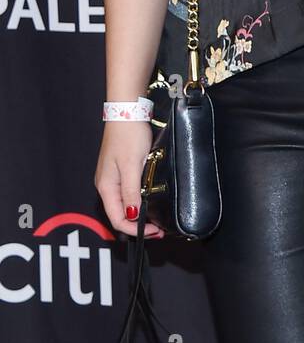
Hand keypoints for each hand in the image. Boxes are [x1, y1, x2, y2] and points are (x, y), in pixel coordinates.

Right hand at [95, 121, 164, 238]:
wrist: (127, 112)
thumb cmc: (128, 136)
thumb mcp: (131, 165)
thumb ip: (131, 192)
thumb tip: (132, 216)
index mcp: (106, 187)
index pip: (117, 219)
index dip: (135, 229)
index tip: (154, 231)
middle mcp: (106, 185)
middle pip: (119, 214)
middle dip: (138, 225)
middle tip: (158, 229)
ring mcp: (113, 178)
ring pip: (124, 205)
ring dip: (139, 215)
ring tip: (156, 219)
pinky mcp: (120, 171)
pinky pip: (127, 193)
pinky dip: (138, 202)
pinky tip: (149, 202)